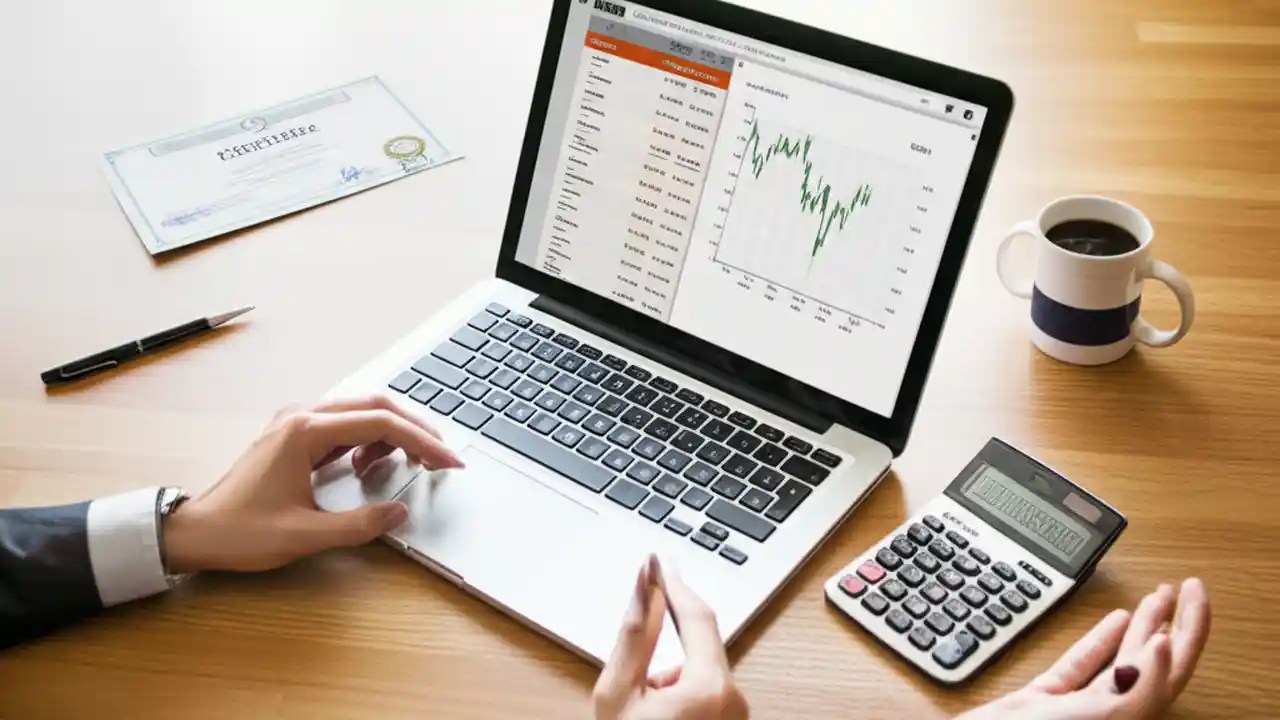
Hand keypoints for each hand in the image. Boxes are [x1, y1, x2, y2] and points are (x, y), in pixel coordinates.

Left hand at [162, 396, 462, 573]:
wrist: (195, 532)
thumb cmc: (240, 532)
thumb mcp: (304, 535)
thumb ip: (358, 525)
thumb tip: (399, 512)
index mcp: (305, 431)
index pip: (380, 424)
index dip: (422, 442)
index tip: (448, 462)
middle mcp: (302, 416)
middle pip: (376, 405)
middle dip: (415, 429)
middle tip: (441, 457)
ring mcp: (297, 422)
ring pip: (362, 412)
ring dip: (392, 434)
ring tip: (403, 466)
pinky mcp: (295, 435)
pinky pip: (345, 425)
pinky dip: (369, 440)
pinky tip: (366, 468)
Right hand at [593, 555, 748, 719]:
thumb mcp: (618, 693)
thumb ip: (635, 635)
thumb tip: (644, 586)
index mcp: (709, 688)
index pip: (696, 615)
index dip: (673, 584)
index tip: (658, 562)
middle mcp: (734, 699)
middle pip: (700, 643)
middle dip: (667, 645)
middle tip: (638, 671)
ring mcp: (737, 714)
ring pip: (702, 667)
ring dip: (673, 674)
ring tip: (645, 710)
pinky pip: (709, 690)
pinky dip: (684, 691)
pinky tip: (662, 716)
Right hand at [958, 578, 1210, 719]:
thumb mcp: (1095, 717)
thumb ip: (1134, 685)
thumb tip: (1165, 646)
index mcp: (1131, 716)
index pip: (1175, 666)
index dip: (1191, 628)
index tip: (1194, 593)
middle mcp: (1114, 712)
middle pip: (1155, 661)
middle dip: (1172, 621)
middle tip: (1183, 587)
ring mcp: (1082, 705)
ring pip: (1122, 658)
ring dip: (1141, 625)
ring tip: (1156, 597)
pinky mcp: (1049, 698)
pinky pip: (1084, 664)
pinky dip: (1099, 639)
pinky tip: (1113, 620)